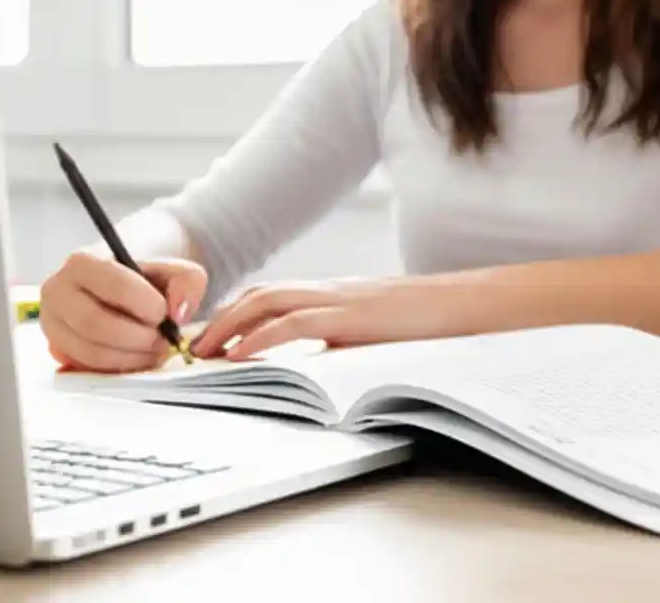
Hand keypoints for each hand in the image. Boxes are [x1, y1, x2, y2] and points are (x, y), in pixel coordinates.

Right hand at [40, 250, 207, 372]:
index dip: (144, 305)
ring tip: (155, 349)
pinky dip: (119, 368)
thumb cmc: (149, 278)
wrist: (130, 287)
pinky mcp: (59, 351)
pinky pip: (87, 369)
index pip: (112, 286)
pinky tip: (138, 356)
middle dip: (138, 338)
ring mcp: (53, 324)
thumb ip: (188, 283)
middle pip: (95, 324)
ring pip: (91, 351)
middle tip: (163, 340)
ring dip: (131, 357)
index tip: (164, 313)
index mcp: (82, 262)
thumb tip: (178, 313)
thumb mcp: (177, 270)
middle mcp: (58, 292)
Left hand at [191, 276, 485, 360]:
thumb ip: (345, 343)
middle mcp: (331, 291)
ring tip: (204, 352)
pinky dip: (261, 337)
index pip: (274, 297)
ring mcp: (340, 299)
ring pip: (268, 301)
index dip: (238, 314)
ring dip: (229, 325)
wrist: (468, 306)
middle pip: (260, 294)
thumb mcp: (378, 335)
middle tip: (190, 347)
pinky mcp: (351, 315)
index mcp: (335, 296)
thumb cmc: (430, 324)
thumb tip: (314, 368)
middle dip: (221, 319)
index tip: (211, 339)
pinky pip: (295, 322)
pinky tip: (241, 355)